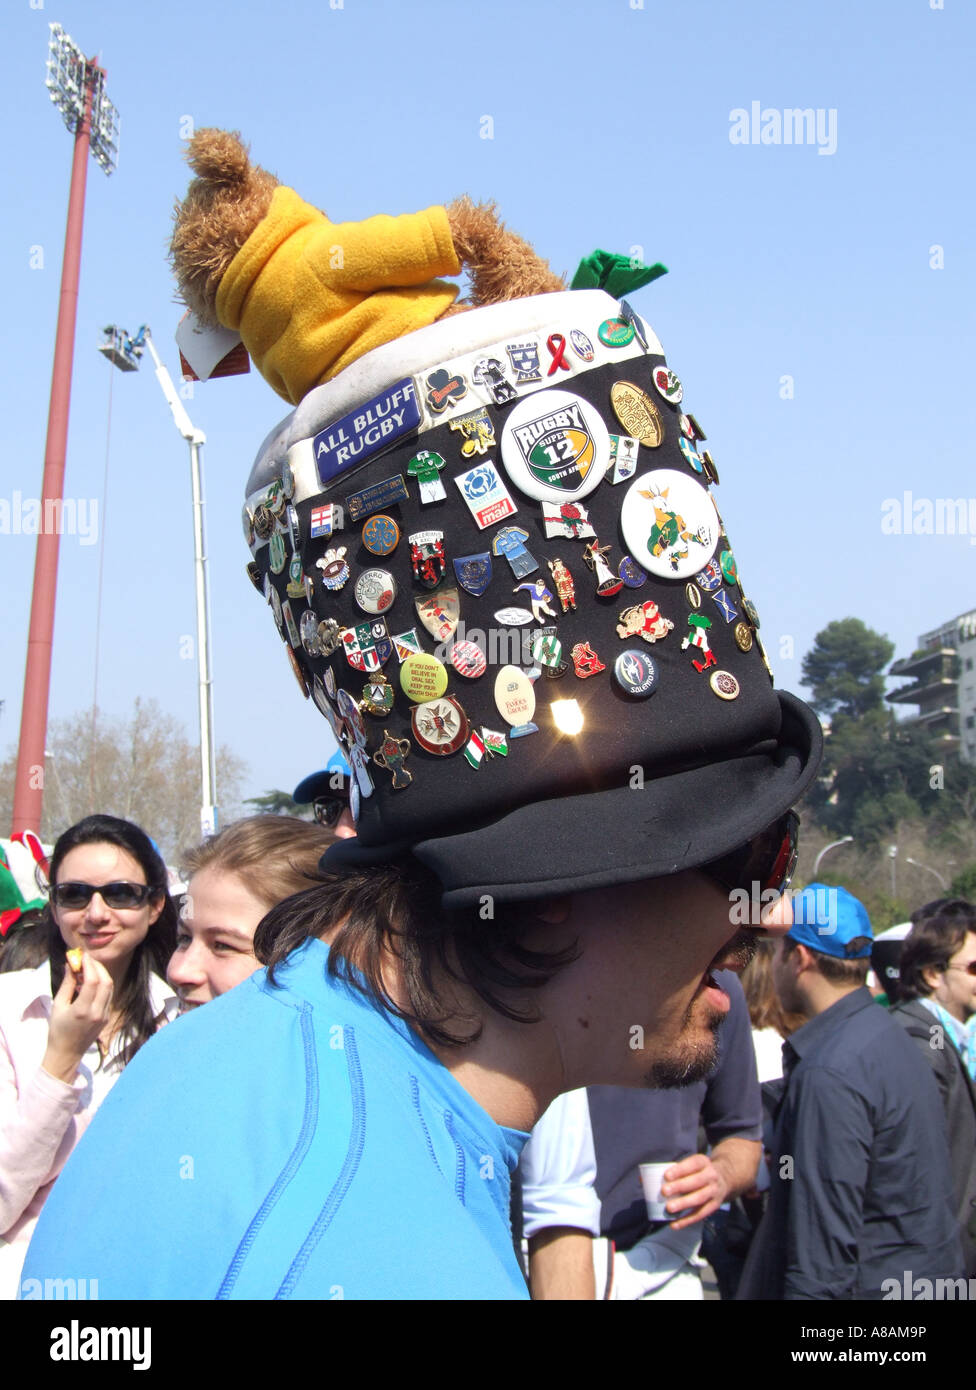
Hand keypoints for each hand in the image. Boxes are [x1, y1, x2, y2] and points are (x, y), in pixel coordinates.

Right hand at [42, 954, 113, 1082]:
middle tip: (87, 960)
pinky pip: (108, 996)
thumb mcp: (58, 1006)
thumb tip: (70, 964)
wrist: (66, 1053)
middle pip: (106, 982)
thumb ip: (67, 984)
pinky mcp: (106, 1017)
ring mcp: (104, 1016)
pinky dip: (102, 985)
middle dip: (97, 967)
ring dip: (101, 974)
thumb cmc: (58, 1030)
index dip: (89, 965)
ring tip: (88, 969)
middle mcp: (97, 1013)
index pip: (92, 981)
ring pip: (110, 988)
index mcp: (82, 1011)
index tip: (82, 956)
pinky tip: (91, 982)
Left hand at [660, 1153, 728, 1229]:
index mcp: (703, 1162)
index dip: (680, 1170)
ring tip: (669, 1208)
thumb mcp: (690, 1165)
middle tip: (664, 1192)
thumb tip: (642, 1179)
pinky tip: (674, 1224)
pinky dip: (687, 1220)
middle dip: (680, 1187)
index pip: (693, 1164)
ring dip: (684, 1204)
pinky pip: (700, 1214)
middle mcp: (711, 1176)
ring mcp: (714, 1192)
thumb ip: (670, 1171)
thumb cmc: (697, 1172)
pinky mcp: (714, 1206)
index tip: (666, 1176)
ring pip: (699, 1198)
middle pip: (696, 1182)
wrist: (725, 1178)